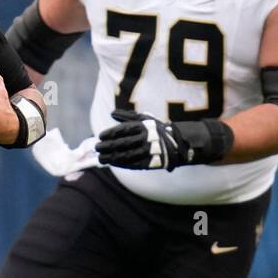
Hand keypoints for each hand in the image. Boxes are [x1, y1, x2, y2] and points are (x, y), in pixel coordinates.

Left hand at [96, 110, 232, 170]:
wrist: (181, 143)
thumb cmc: (159, 129)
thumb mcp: (145, 119)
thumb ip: (128, 117)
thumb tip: (112, 113)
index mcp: (144, 126)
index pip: (124, 130)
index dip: (110, 134)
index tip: (100, 136)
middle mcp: (146, 138)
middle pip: (123, 143)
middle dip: (108, 146)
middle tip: (96, 148)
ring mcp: (149, 151)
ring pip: (126, 155)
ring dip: (112, 157)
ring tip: (101, 158)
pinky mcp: (151, 162)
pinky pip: (134, 164)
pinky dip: (121, 164)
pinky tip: (112, 163)